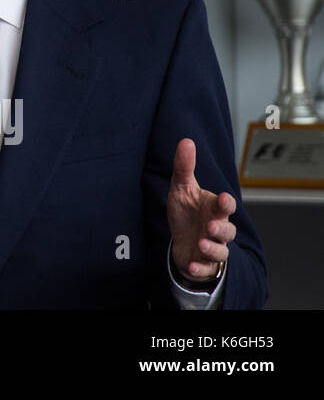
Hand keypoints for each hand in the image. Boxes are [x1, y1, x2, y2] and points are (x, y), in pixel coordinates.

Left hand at [167, 138, 235, 282]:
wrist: (181, 239)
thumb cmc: (187, 211)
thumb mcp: (182, 188)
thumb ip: (184, 167)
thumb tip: (186, 141)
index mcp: (214, 209)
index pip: (226, 206)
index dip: (226, 203)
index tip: (224, 199)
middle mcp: (217, 229)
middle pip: (227, 230)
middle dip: (222, 229)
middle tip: (211, 226)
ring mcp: (212, 247)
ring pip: (220, 251)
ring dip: (212, 248)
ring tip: (200, 243)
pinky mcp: (203, 264)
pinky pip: (205, 269)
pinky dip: (200, 268)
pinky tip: (191, 266)